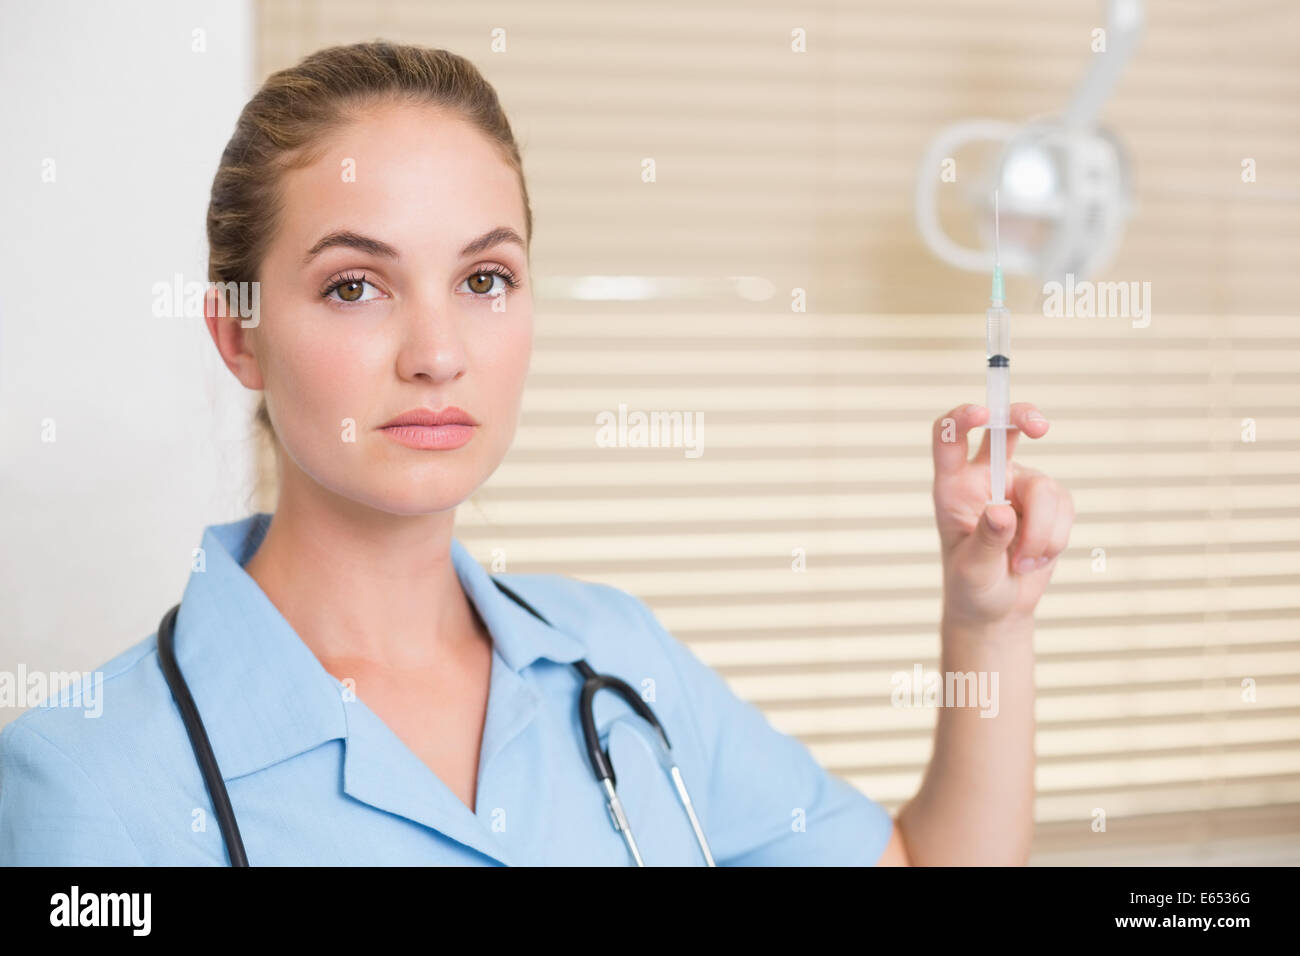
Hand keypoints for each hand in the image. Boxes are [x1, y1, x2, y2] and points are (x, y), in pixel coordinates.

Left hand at [931, 402, 1073, 629]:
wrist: (997, 609)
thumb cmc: (971, 587)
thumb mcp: (972, 569)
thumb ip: (986, 540)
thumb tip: (1002, 513)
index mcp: (953, 487)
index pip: (949, 439)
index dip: (961, 418)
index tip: (981, 414)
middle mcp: (985, 478)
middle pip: (1004, 429)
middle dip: (1023, 418)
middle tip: (1040, 427)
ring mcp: (1019, 487)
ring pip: (1045, 487)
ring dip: (1041, 532)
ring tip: (1022, 562)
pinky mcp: (1048, 503)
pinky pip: (1065, 507)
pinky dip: (1055, 538)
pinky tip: (1034, 560)